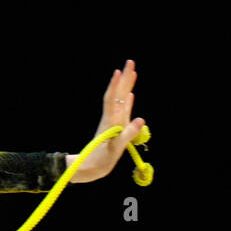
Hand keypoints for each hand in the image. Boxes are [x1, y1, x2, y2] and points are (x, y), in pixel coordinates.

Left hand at [67, 59, 146, 182]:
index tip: (119, 70)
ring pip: (121, 100)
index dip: (116, 85)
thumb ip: (127, 134)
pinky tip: (129, 95)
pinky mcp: (116, 128)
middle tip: (130, 62)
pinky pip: (123, 111)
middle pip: (117, 94)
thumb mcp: (115, 149)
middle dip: (124, 78)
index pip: (113, 98)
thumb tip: (141, 119)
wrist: (89, 169)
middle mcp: (111, 118)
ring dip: (126, 86)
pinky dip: (127, 102)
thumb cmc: (100, 160)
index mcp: (110, 121)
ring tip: (132, 73)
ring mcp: (114, 122)